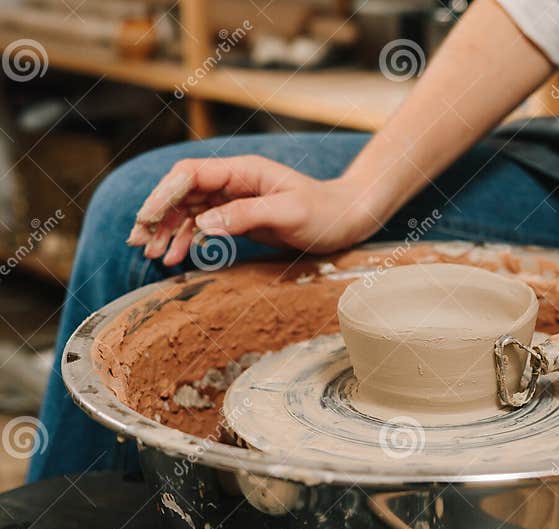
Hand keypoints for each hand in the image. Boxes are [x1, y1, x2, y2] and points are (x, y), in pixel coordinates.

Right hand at [127, 156, 382, 265]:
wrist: (348, 220)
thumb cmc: (325, 213)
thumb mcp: (289, 213)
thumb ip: (247, 216)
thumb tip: (204, 225)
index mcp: (243, 171)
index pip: (191, 174)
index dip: (165, 194)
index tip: (148, 219)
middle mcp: (235, 182)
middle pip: (182, 193)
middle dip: (158, 215)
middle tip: (139, 243)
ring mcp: (236, 200)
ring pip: (189, 211)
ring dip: (168, 231)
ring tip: (152, 255)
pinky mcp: (241, 219)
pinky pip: (205, 226)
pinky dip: (187, 240)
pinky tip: (176, 257)